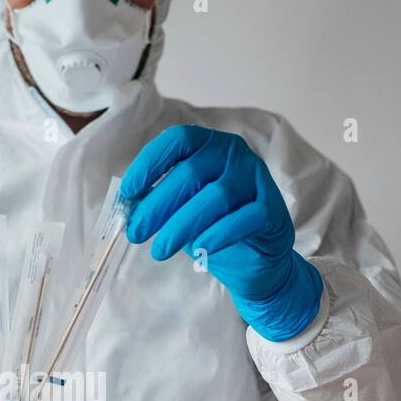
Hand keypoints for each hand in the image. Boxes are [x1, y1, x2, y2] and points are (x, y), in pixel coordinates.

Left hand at [121, 124, 322, 341]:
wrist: (256, 261)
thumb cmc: (214, 228)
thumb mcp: (182, 209)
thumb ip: (161, 202)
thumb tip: (130, 207)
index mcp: (210, 145)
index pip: (178, 140)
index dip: (150, 163)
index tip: (129, 192)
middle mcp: (235, 155)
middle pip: (190, 172)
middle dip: (157, 205)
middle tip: (135, 232)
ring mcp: (257, 180)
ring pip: (215, 197)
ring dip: (181, 225)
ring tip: (159, 250)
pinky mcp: (272, 210)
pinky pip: (243, 219)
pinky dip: (217, 234)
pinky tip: (200, 249)